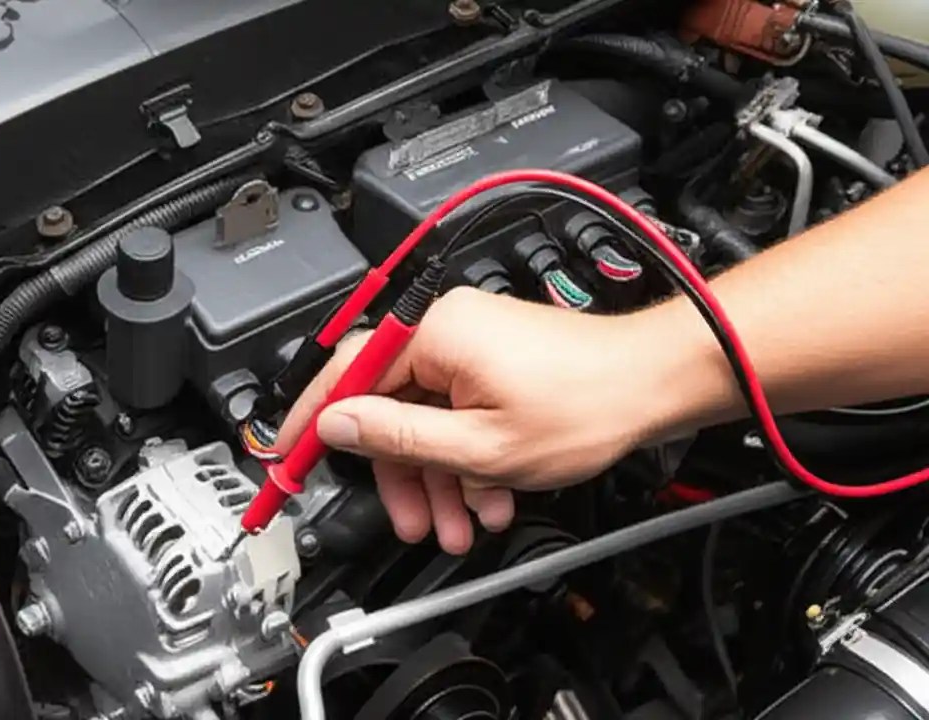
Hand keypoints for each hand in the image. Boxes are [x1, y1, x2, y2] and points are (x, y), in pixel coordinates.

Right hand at [274, 287, 663, 554]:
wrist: (658, 384)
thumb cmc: (590, 401)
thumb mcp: (480, 443)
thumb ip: (396, 437)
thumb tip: (337, 428)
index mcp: (433, 334)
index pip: (343, 373)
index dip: (311, 423)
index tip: (287, 459)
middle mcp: (446, 331)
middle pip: (387, 407)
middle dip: (401, 474)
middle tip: (410, 521)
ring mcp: (471, 347)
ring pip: (426, 419)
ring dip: (440, 478)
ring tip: (462, 523)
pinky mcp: (493, 363)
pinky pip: (457, 413)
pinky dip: (466, 458)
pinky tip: (488, 497)